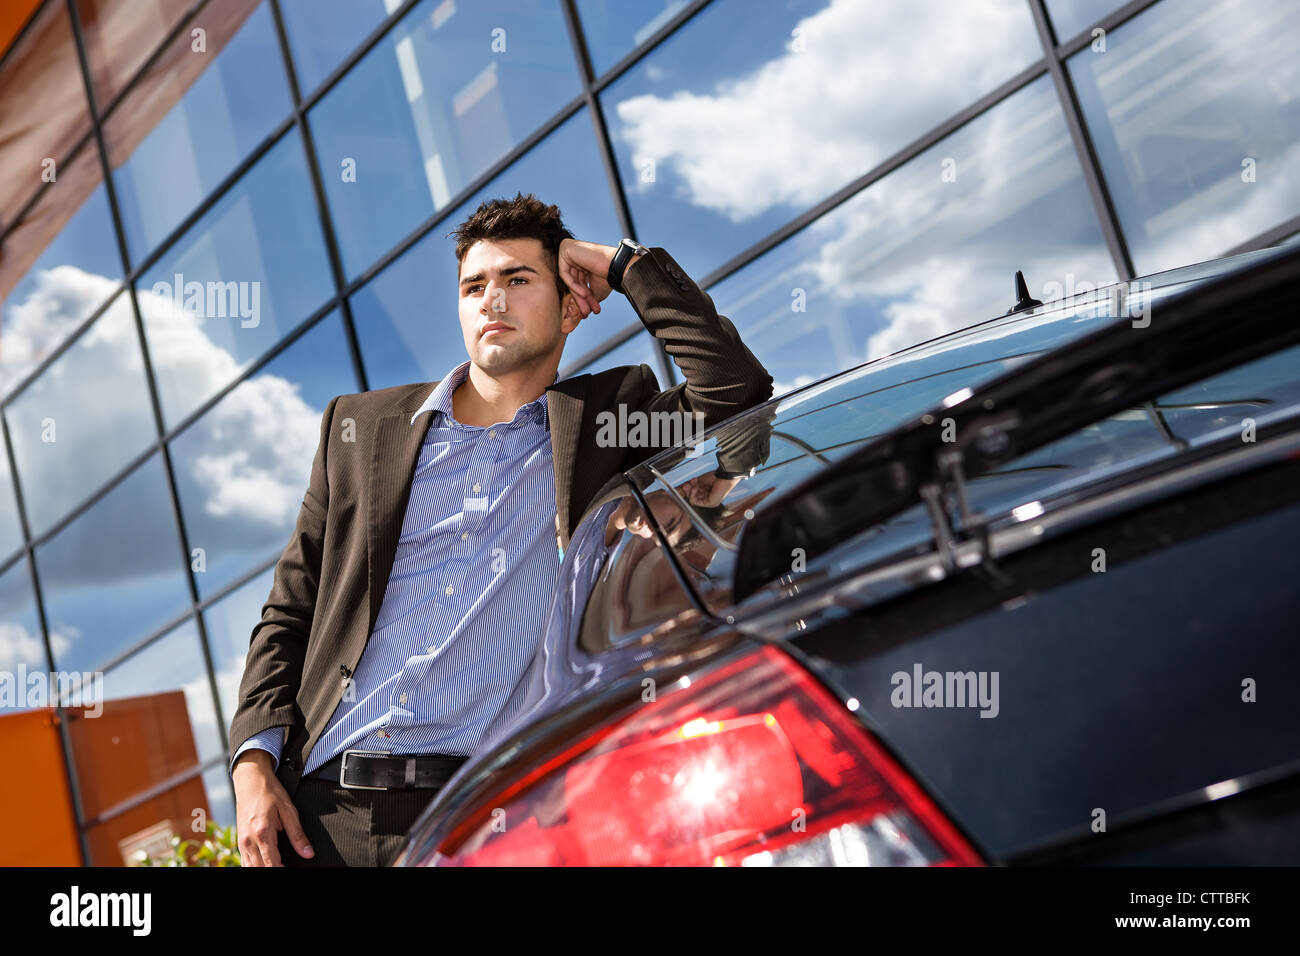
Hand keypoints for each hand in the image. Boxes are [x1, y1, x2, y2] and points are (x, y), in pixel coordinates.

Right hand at [233, 750, 312, 865]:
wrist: (250, 779)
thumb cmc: (269, 792)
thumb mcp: (289, 810)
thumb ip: (298, 834)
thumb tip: (308, 853)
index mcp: (263, 833)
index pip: (273, 864)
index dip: (283, 870)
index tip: (293, 870)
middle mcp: (249, 840)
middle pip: (260, 869)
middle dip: (274, 871)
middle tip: (287, 867)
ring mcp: (242, 841)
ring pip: (250, 867)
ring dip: (263, 869)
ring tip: (278, 866)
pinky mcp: (240, 840)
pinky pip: (244, 861)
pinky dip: (254, 866)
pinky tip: (265, 864)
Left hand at [557, 238, 615, 318]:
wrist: (616, 265)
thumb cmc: (608, 276)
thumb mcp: (595, 290)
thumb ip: (586, 297)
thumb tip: (582, 312)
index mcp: (583, 263)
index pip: (579, 282)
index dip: (584, 298)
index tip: (590, 311)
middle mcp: (575, 257)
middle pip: (574, 281)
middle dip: (581, 299)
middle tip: (587, 312)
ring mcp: (569, 252)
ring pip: (569, 279)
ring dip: (579, 295)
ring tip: (587, 308)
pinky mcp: (565, 249)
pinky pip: (564, 273)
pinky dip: (573, 285)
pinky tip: (584, 293)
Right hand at [680, 472, 742, 508]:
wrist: (724, 476)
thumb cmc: (717, 477)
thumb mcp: (703, 480)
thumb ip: (695, 484)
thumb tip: (687, 485)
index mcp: (709, 494)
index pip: (697, 494)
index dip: (691, 489)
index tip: (688, 483)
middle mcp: (710, 499)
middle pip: (694, 497)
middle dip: (689, 490)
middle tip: (686, 485)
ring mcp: (711, 502)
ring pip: (694, 500)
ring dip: (691, 491)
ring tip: (692, 484)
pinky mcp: (710, 503)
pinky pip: (696, 502)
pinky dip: (692, 494)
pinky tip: (694, 488)